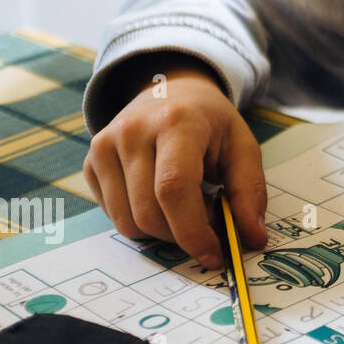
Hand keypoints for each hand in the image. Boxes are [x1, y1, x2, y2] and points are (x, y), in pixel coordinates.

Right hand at [83, 55, 268, 269]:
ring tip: (189, 206)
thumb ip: (250, 192)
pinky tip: (161, 199)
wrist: (169, 89)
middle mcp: (132, 132)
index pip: (174, 188)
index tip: (214, 255)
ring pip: (127, 221)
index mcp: (176, 122)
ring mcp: (104, 146)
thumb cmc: (210, 122)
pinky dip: (141, 221)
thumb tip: (253, 239)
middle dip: (181, 234)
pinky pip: (113, 215)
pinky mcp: (90, 162)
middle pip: (148, 212)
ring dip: (162, 231)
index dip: (193, 231)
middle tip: (208, 222)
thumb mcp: (242, 146)